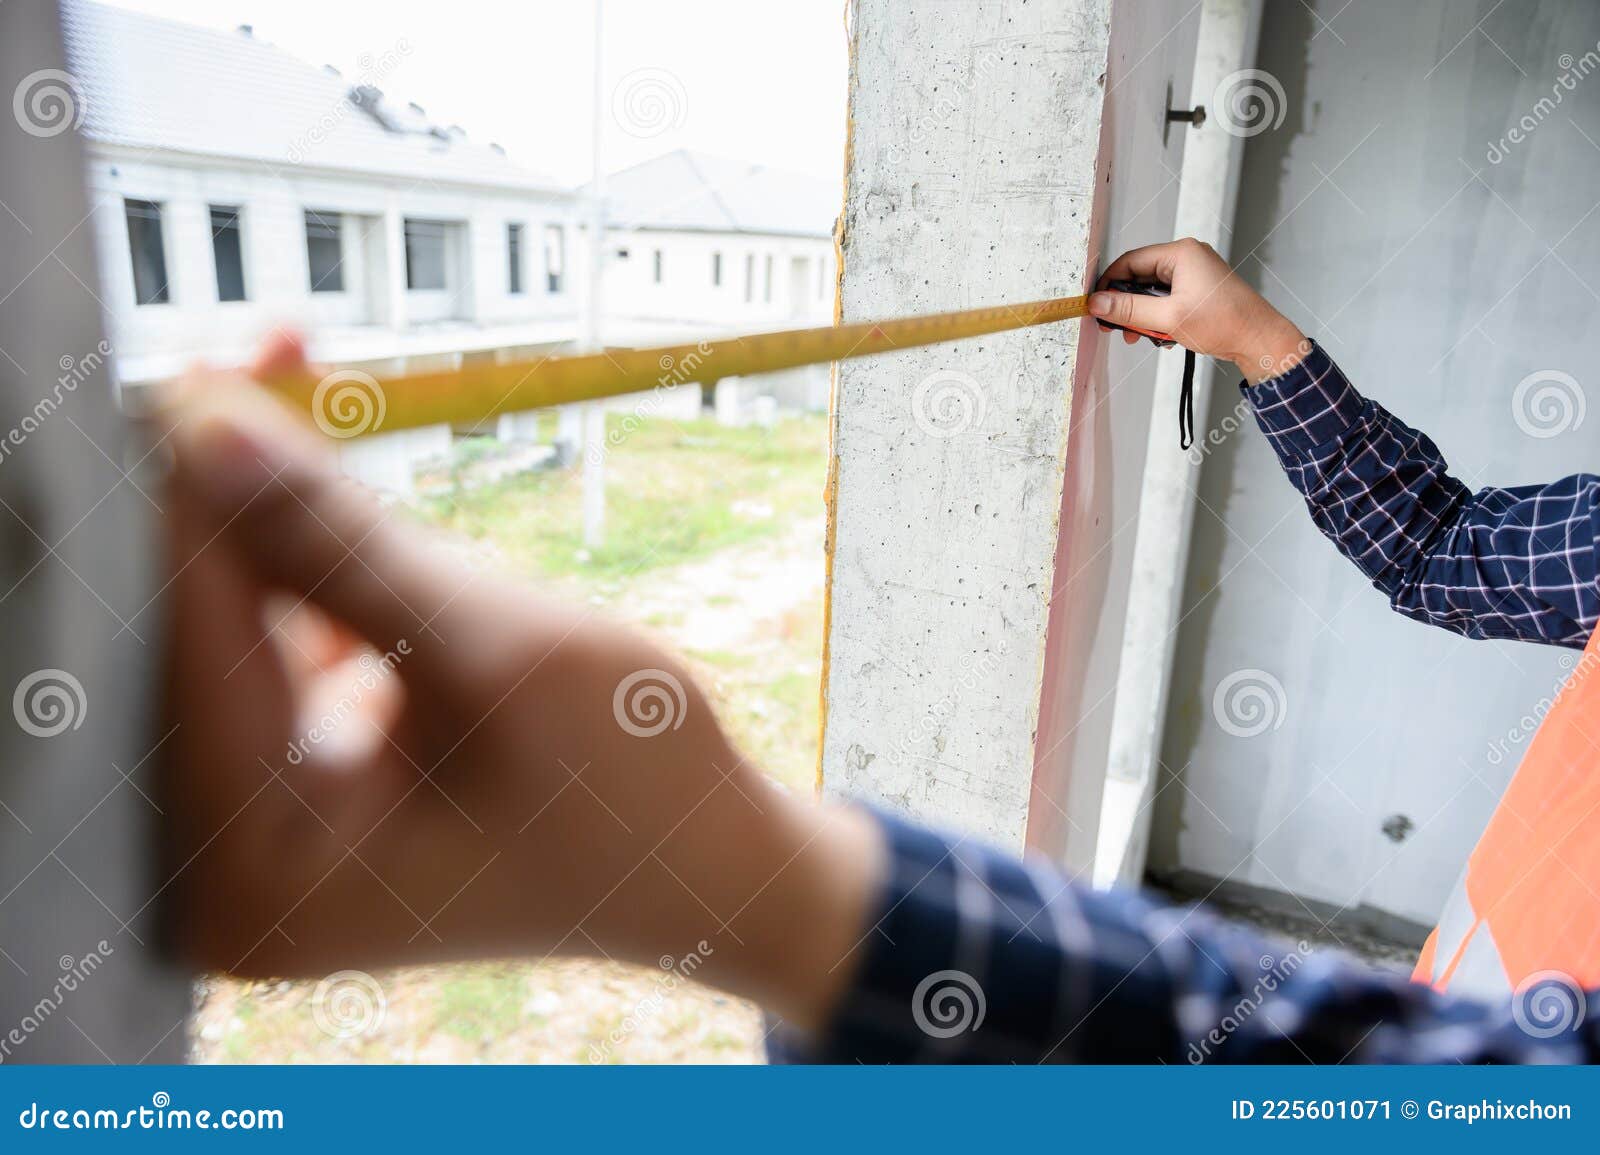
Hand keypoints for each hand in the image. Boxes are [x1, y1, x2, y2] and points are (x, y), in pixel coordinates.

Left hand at [160, 332, 883, 1030]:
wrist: (705, 859)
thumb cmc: (630, 784)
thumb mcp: (497, 651)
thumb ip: (339, 543)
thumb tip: (204, 422)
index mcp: (257, 880)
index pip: (194, 653)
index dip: (201, 496)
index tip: (212, 362)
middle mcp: (227, 871)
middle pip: (192, 639)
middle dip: (234, 491)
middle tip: (263, 352)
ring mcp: (260, 832)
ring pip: (232, 627)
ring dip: (272, 509)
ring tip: (301, 384)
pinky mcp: (300, 786)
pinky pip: (274, 645)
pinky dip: (306, 560)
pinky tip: (328, 484)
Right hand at [1089, 238, 1309, 382]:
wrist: (1258, 339)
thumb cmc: (1224, 322)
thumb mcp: (1168, 318)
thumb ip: (1129, 309)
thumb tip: (1098, 303)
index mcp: (1181, 254)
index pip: (1130, 261)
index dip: (1109, 284)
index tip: (1097, 306)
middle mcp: (1187, 258)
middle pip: (1140, 276)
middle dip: (1127, 304)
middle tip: (1117, 327)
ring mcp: (1193, 274)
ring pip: (1152, 291)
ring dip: (1143, 315)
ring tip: (1142, 336)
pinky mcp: (1198, 290)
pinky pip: (1166, 299)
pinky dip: (1158, 317)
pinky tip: (1162, 336)